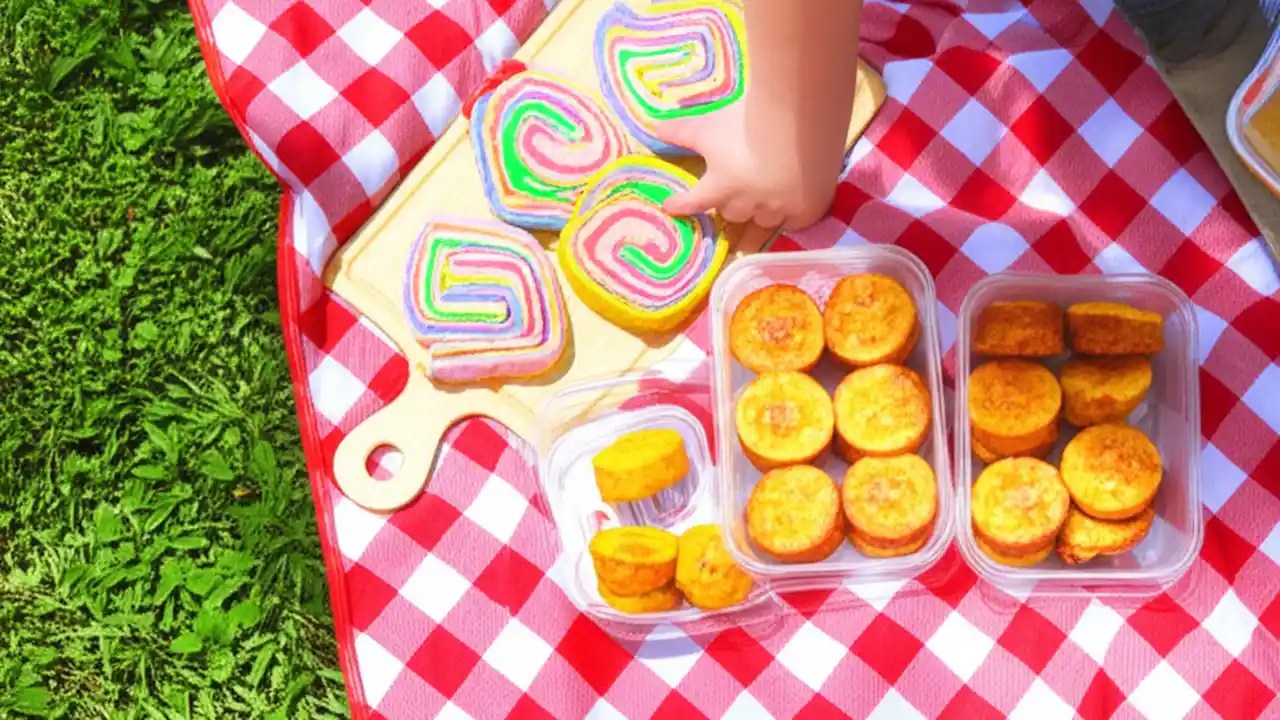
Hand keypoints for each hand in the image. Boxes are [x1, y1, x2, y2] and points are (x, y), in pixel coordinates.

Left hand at [653, 94, 846, 230]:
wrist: (800, 121)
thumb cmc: (748, 122)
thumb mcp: (709, 125)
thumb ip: (680, 131)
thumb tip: (651, 127)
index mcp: (719, 188)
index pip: (693, 202)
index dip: (681, 204)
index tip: (670, 206)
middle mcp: (746, 205)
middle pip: (731, 215)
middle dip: (727, 210)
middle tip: (728, 209)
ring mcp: (777, 210)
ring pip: (761, 225)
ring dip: (754, 223)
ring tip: (751, 232)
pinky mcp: (806, 208)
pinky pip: (792, 223)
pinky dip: (787, 221)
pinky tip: (788, 220)